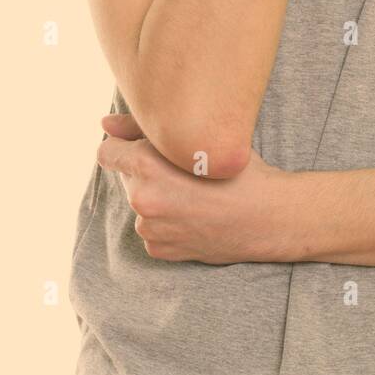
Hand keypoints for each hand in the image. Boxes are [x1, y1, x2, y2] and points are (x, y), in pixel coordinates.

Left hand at [97, 112, 289, 264]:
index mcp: (146, 166)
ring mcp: (149, 229)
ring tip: (196, 195)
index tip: (144, 147)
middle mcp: (141, 200)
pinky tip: (195, 216)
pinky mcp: (159, 250)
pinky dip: (168, 222)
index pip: (107, 152)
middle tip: (185, 171)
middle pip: (129, 177)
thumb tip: (104, 124)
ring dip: (159, 197)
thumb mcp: (199, 139)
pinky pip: (153, 229)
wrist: (269, 218)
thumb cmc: (239, 170)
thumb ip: (143, 129)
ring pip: (143, 203)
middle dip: (148, 171)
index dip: (125, 146)